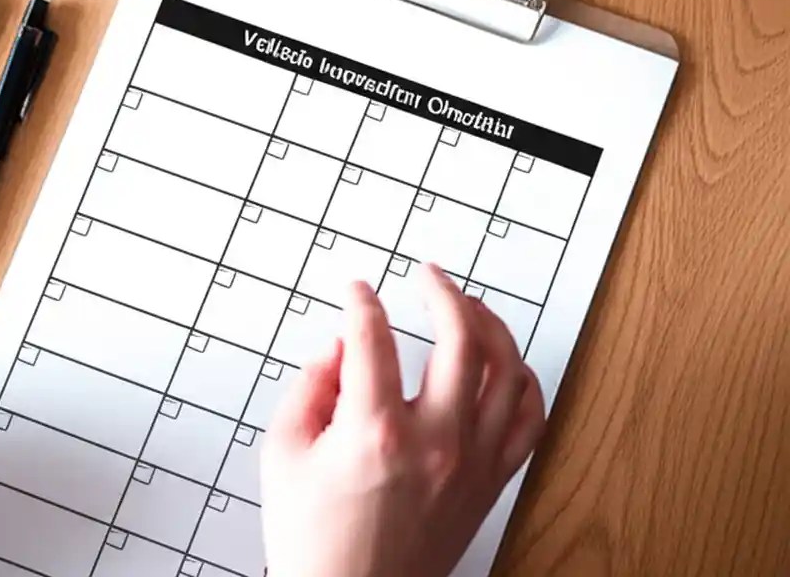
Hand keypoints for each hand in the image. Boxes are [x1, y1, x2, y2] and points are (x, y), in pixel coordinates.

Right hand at [261, 264, 544, 576]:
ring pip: (508, 370)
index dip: (361, 301)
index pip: (373, 337)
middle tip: (426, 275)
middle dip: (442, 291)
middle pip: (460, 338)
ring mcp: (471, 462)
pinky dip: (524, 382)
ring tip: (470, 306)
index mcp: (375, 431)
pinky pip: (530, 419)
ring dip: (491, 325)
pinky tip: (506, 363)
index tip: (356, 291)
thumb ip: (309, 388)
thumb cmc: (315, 539)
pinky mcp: (490, 482)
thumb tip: (339, 348)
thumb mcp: (283, 454)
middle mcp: (434, 441)